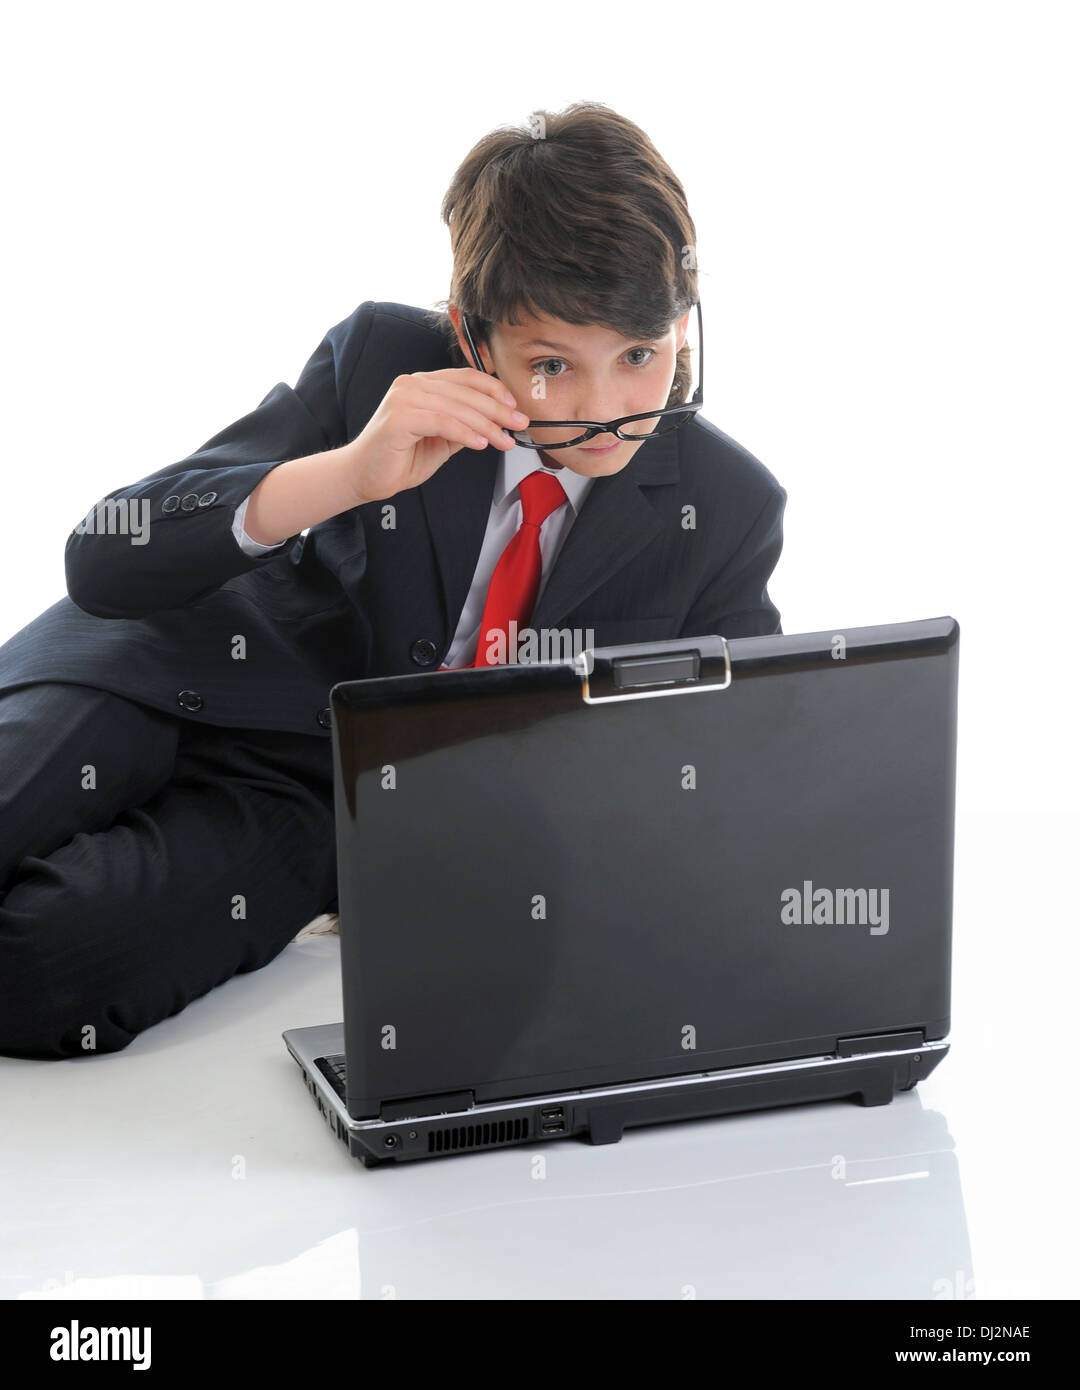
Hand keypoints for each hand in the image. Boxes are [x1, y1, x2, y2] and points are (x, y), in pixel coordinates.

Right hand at [342, 368, 529, 504]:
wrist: (363, 477)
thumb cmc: (398, 459)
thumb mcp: (441, 441)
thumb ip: (464, 426)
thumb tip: (496, 423)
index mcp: (422, 384)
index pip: (466, 378)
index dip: (494, 390)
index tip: (514, 408)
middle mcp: (412, 385)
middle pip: (465, 392)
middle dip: (498, 410)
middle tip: (519, 425)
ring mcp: (403, 398)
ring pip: (457, 407)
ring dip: (486, 425)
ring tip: (503, 441)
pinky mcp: (399, 418)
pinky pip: (442, 422)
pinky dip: (464, 433)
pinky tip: (480, 443)